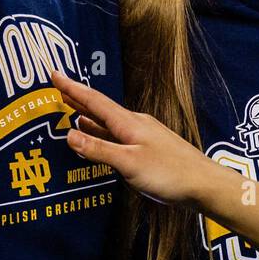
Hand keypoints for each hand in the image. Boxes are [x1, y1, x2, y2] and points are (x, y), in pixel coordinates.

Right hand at [51, 70, 220, 210]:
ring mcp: (142, 136)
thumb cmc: (170, 174)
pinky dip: (101, 133)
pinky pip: (117, 135)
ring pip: (108, 122)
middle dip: (77, 99)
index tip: (54, 74)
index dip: (72, 88)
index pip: (94, 101)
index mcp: (129, 123)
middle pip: (100, 108)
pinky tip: (97, 137)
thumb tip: (69, 134)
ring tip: (69, 110)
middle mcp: (135, 124)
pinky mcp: (147, 149)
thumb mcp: (129, 163)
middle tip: (56, 89)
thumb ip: (99, 149)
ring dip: (88, 116)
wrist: (204, 185)